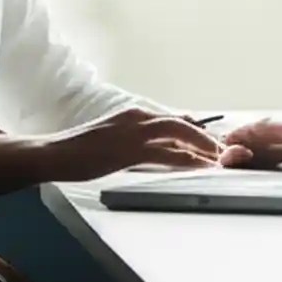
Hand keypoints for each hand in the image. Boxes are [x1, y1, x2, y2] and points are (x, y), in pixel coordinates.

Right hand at [42, 107, 225, 180]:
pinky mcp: (129, 149)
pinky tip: (202, 166)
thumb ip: (136, 145)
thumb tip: (160, 153)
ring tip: (223, 158)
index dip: (197, 131)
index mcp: (134, 115)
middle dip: (208, 138)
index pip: (174, 120)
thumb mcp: (113, 142)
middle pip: (183, 124)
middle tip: (228, 151)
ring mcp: (134, 132)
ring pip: (180, 134)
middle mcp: (138, 117)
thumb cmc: (79, 152)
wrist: (53, 154)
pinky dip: (188, 159)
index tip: (214, 144)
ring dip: (204, 146)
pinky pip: (167, 154)